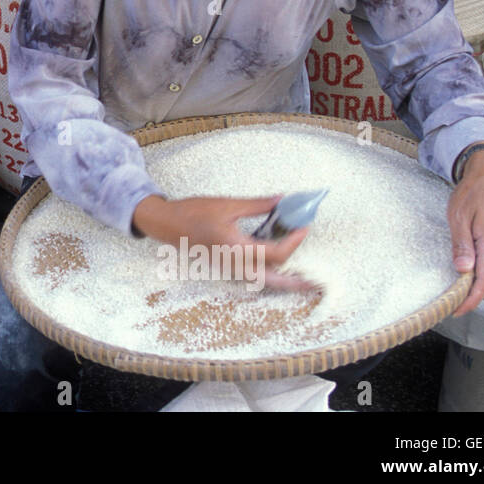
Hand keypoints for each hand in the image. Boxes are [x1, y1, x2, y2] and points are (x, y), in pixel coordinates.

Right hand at [132, 194, 313, 290]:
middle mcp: (234, 264)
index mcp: (235, 248)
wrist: (167, 224)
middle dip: (296, 282)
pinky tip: (278, 262)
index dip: (294, 241)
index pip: (275, 253)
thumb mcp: (227, 204)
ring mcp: (230, 268)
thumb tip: (282, 200)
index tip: (303, 226)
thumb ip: (258, 205)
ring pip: (264, 281)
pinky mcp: (226, 266)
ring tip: (303, 278)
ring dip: (285, 279)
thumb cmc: (193, 212)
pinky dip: (270, 272)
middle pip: (274, 280)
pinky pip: (254, 275)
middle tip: (316, 282)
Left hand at [448, 148, 483, 316]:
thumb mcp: (458, 217)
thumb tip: (463, 270)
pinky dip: (483, 277)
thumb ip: (462, 245)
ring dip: (478, 288)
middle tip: (450, 304)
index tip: (456, 310)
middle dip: (473, 298)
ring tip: (456, 292)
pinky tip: (467, 276)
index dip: (471, 300)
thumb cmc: (470, 195)